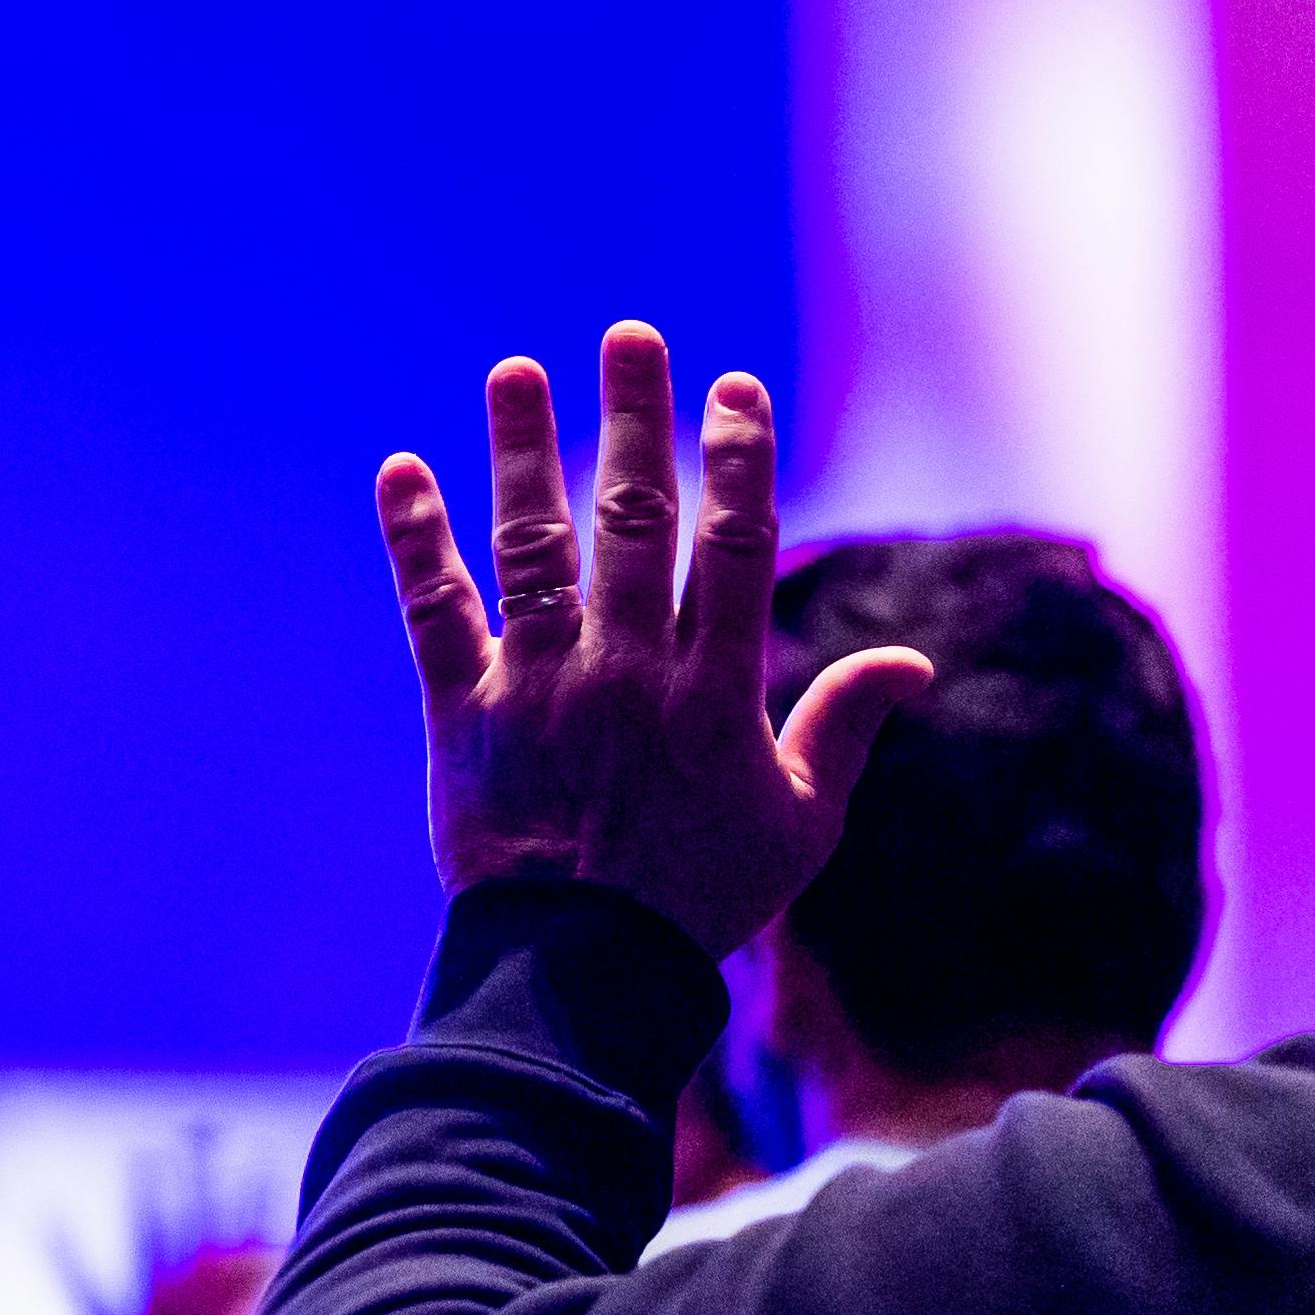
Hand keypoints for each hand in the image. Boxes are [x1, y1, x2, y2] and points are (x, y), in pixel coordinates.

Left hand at [377, 324, 931, 960]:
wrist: (581, 977)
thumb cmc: (701, 901)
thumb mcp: (801, 825)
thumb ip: (845, 729)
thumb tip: (912, 662)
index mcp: (715, 693)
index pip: (737, 550)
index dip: (739, 461)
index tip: (734, 390)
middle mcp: (626, 674)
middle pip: (632, 523)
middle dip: (634, 422)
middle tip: (629, 338)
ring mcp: (540, 689)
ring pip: (531, 548)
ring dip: (520, 453)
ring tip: (514, 373)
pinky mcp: (463, 716)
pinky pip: (437, 614)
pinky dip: (417, 542)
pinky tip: (402, 471)